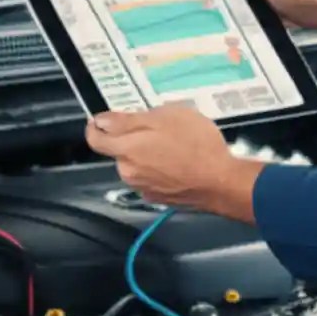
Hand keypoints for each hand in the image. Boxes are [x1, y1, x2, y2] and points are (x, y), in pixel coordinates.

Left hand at [84, 105, 262, 219]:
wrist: (221, 182)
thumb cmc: (196, 145)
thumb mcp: (166, 117)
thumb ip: (129, 120)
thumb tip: (102, 121)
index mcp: (127, 150)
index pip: (95, 139)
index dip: (95, 126)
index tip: (101, 119)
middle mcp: (129, 172)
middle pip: (120, 151)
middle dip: (133, 139)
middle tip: (159, 128)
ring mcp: (143, 188)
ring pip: (137, 165)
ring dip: (147, 155)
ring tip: (175, 145)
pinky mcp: (159, 198)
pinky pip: (151, 178)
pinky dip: (159, 170)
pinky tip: (179, 163)